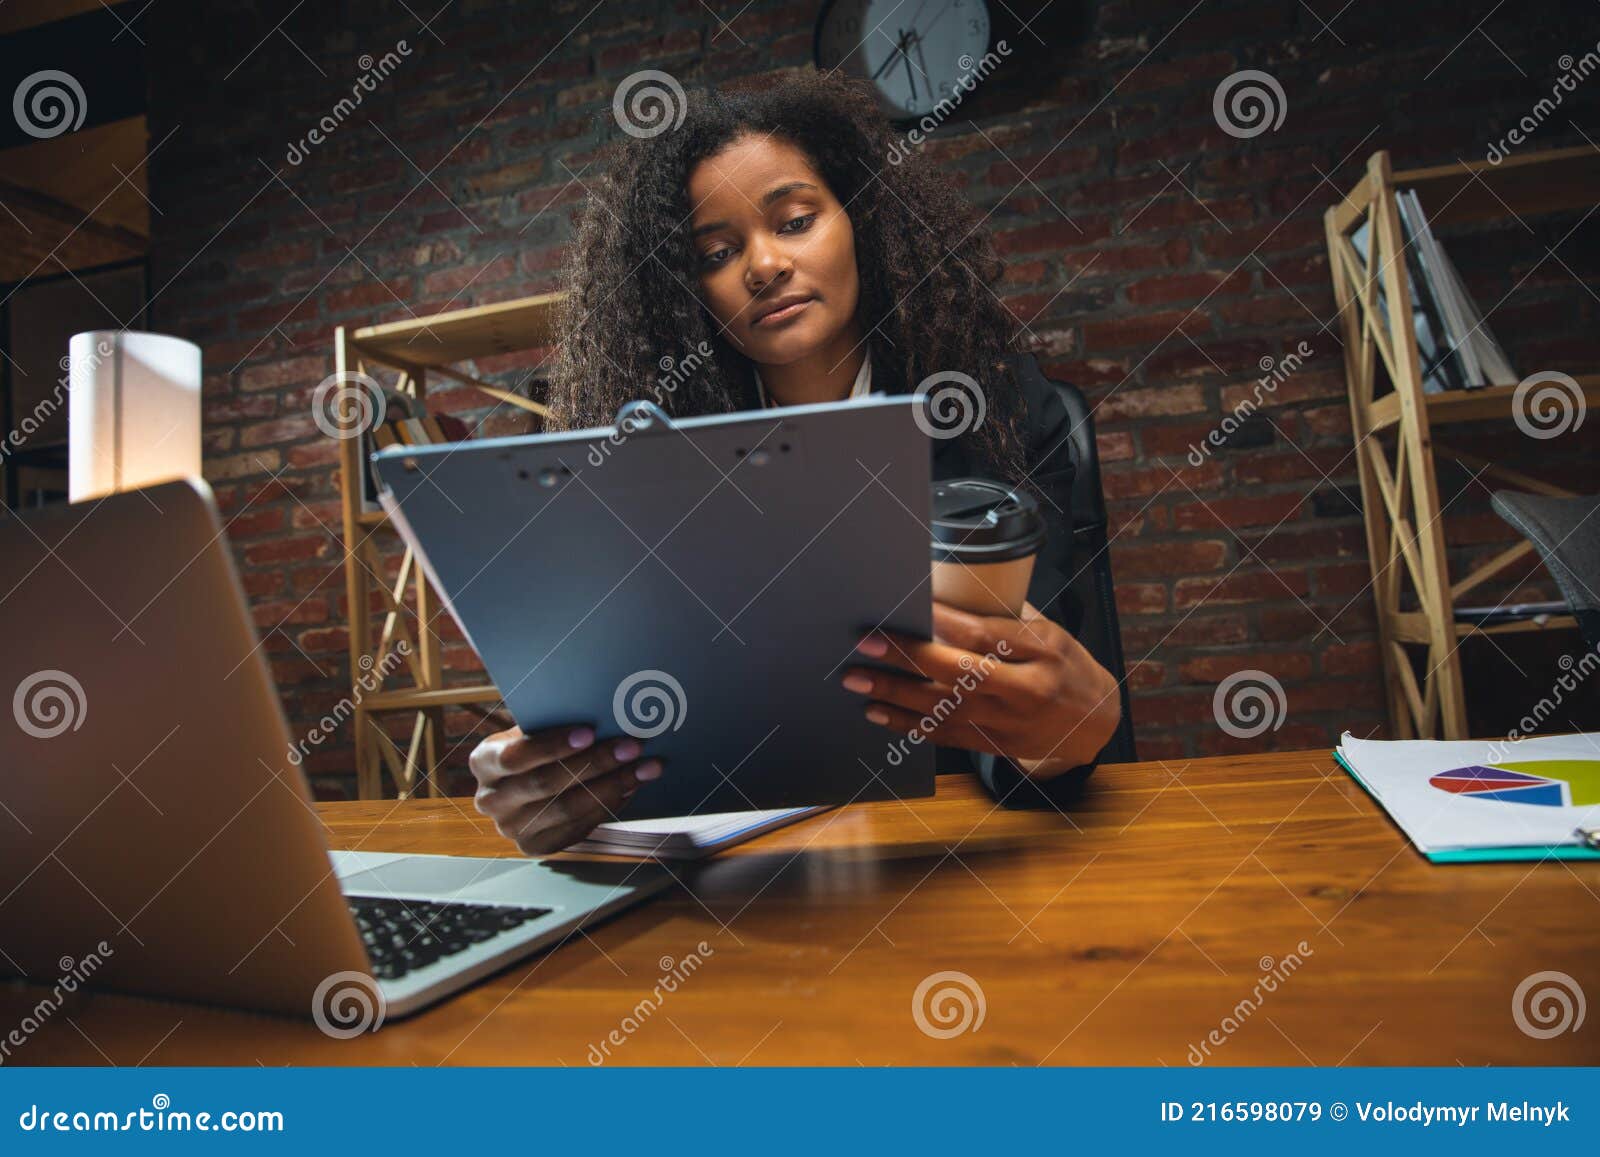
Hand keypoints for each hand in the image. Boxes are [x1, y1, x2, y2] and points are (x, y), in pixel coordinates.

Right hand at [469, 724, 662, 854]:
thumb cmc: (534, 748)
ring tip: (644, 768)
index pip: (516, 756)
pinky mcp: (534, 846)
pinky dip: (607, 806)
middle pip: (546, 783)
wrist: (523, 787)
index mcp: (484, 762)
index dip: (553, 745)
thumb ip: (553, 723)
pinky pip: (576, 828)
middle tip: (632, 747)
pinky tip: (630, 787)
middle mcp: (491, 799)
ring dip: (612, 786)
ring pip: (566, 808)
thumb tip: (605, 712)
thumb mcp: (532, 731)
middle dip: (595, 763)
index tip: (590, 731)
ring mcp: (511, 828)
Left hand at [842, 600, 1120, 779]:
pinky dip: (908, 725)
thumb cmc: (1065, 665)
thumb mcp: (1049, 633)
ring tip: (859, 682)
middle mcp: (1024, 690)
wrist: (1094, 722)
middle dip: (908, 657)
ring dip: (896, 696)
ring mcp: (1008, 723)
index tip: (906, 606)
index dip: (940, 621)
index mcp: (1041, 652)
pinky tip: (879, 713)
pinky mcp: (995, 745)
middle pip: (958, 674)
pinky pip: (945, 736)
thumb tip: (944, 598)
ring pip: (944, 710)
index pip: (983, 635)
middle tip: (868, 644)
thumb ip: (1003, 621)